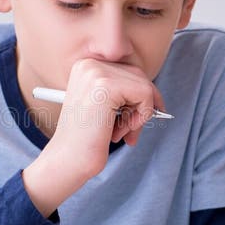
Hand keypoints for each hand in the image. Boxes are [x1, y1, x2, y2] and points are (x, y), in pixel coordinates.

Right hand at [23, 58, 164, 215]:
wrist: (67, 160)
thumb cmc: (86, 140)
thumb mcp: (106, 109)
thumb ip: (125, 94)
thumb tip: (156, 97)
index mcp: (86, 66)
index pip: (128, 72)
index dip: (138, 96)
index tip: (138, 117)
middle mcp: (89, 64)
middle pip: (139, 76)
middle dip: (142, 107)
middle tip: (130, 132)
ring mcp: (96, 72)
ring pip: (145, 86)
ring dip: (141, 114)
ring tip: (122, 133)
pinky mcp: (106, 85)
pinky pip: (145, 94)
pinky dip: (142, 117)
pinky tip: (122, 131)